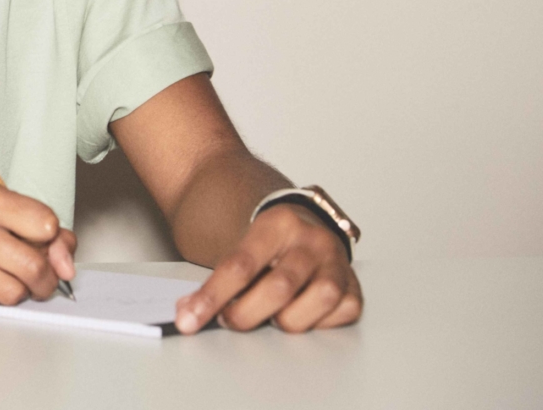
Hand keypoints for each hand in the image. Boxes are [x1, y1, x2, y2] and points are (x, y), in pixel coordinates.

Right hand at [0, 182, 76, 303]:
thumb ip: (37, 227)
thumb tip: (66, 263)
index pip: (44, 223)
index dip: (51, 239)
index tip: (43, 241)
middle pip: (33, 265)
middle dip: (45, 279)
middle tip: (40, 277)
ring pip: (14, 292)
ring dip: (19, 291)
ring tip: (7, 277)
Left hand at [174, 204, 362, 333]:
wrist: (296, 220)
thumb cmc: (260, 238)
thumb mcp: (235, 242)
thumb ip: (217, 276)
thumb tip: (188, 312)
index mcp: (277, 222)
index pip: (240, 265)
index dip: (212, 296)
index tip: (188, 319)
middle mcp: (312, 238)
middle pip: (280, 287)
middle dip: (246, 313)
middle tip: (228, 319)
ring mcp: (337, 261)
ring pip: (319, 299)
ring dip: (287, 319)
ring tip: (269, 315)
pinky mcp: (354, 284)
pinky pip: (343, 312)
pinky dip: (319, 321)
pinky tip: (299, 314)